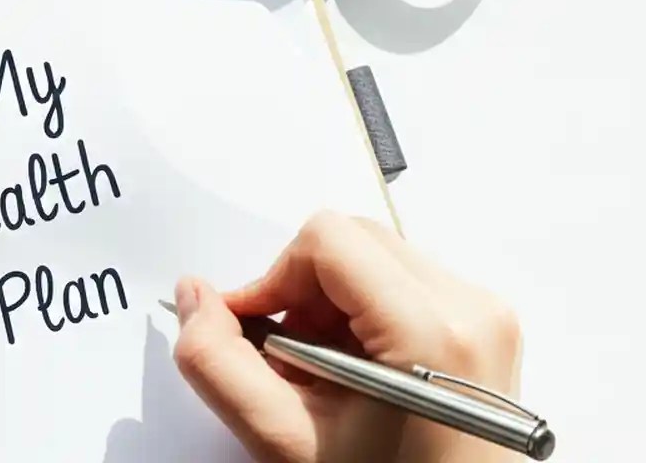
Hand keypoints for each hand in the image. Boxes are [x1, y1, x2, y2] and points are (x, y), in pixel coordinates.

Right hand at [173, 212, 522, 462]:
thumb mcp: (286, 440)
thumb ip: (219, 364)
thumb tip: (194, 296)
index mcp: (432, 332)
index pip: (327, 240)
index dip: (273, 278)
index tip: (253, 325)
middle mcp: (472, 309)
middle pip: (352, 241)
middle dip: (301, 292)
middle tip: (288, 358)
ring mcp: (487, 315)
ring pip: (375, 257)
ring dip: (328, 305)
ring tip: (322, 372)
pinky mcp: (486, 325)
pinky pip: (404, 282)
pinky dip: (361, 315)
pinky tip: (354, 372)